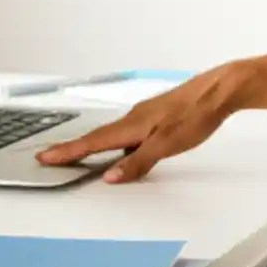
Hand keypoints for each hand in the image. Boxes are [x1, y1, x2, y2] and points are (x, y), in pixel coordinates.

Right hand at [36, 63, 252, 183]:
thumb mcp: (167, 144)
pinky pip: (130, 130)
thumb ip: (138, 162)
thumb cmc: (196, 113)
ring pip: (115, 132)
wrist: (220, 90)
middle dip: (74, 147)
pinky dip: (117, 140)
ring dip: (94, 143)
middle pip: (99, 135)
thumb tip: (110, 175)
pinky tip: (124, 148)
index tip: (45, 156)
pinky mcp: (159, 114)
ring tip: (77, 153)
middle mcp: (135, 116)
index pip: (93, 141)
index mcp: (132, 124)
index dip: (68, 151)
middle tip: (51, 155)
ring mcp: (147, 114)